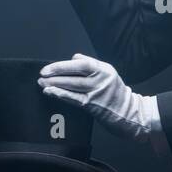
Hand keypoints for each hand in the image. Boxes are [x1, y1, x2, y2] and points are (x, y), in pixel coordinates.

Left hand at [38, 54, 156, 142]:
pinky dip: (60, 94)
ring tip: (42, 83)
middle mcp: (102, 80)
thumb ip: (92, 63)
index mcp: (105, 70)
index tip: (49, 68)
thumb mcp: (109, 74)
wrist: (130, 114)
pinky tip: (50, 92)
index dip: (63, 65)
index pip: (82, 64)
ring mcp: (97, 93)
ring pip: (72, 86)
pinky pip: (73, 98)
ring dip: (55, 84)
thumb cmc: (117, 94)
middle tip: (42, 75)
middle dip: (55, 74)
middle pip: (75, 74)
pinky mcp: (93, 106)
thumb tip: (74, 57)